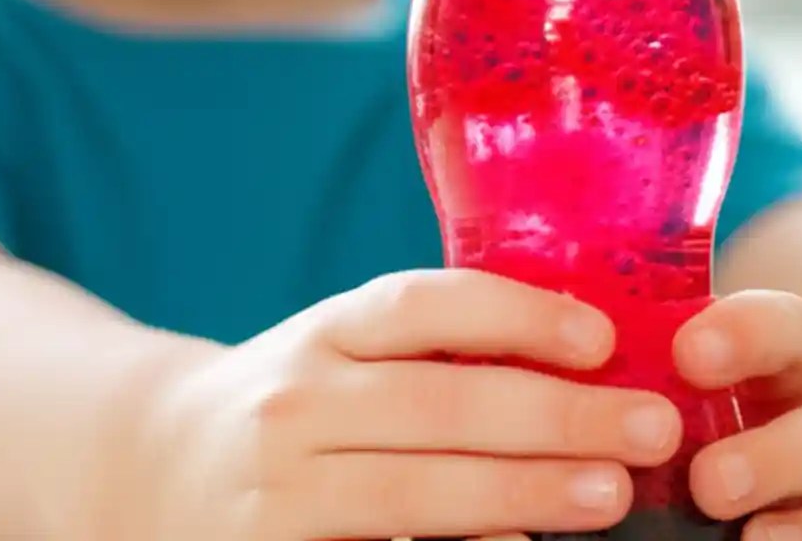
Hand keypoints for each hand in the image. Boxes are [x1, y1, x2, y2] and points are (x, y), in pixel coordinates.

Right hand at [125, 270, 682, 540]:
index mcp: (325, 333)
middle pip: (439, 404)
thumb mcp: (342, 352)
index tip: (604, 336)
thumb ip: (433, 351)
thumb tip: (588, 355)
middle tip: (652, 428)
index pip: (422, 307)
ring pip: (413, 490)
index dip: (516, 314)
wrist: (149, 464)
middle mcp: (296, 403)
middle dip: (556, 415)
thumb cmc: (292, 403)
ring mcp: (278, 491)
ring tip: (609, 494)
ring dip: (520, 493)